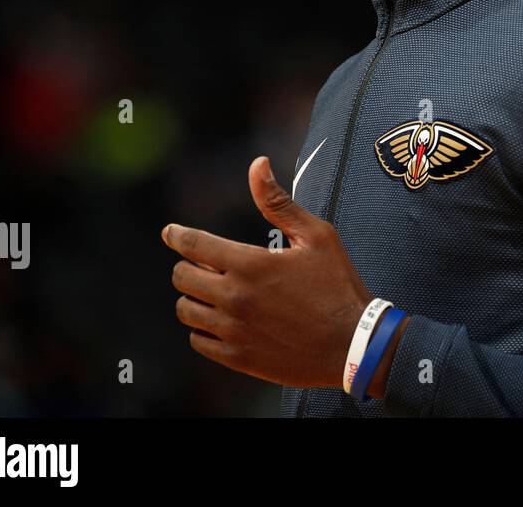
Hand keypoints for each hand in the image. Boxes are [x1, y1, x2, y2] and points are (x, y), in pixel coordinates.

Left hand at [162, 156, 405, 391]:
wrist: (352, 343)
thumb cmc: (337, 285)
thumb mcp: (316, 236)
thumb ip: (279, 203)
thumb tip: (257, 165)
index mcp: (250, 264)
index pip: (193, 245)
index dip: (176, 235)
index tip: (170, 232)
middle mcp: (234, 297)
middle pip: (182, 277)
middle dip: (189, 266)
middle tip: (207, 265)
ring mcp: (233, 330)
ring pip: (185, 310)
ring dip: (195, 297)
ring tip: (216, 292)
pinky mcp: (237, 358)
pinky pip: (198, 341)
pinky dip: (204, 328)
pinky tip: (224, 320)